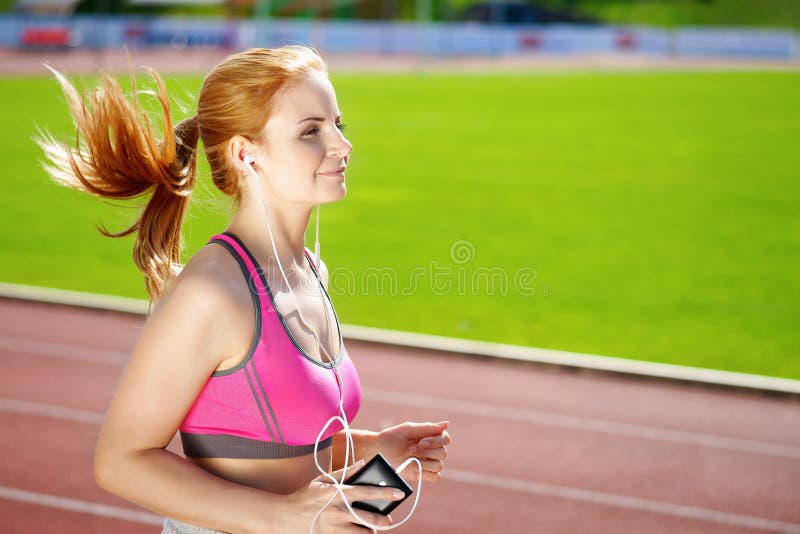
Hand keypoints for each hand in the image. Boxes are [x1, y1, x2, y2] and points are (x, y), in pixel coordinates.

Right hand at [279, 459, 403, 532]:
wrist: (286, 517)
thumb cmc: (306, 496)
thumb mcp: (324, 481)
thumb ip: (345, 473)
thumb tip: (363, 463)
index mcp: (338, 494)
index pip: (367, 492)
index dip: (385, 493)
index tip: (399, 493)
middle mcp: (338, 512)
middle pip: (369, 518)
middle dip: (382, 520)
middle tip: (387, 519)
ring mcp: (335, 528)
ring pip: (362, 532)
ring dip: (369, 530)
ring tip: (368, 526)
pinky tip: (355, 531)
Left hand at [374, 421, 450, 482]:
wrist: (378, 451)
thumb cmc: (392, 437)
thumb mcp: (409, 429)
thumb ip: (428, 427)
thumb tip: (447, 424)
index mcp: (430, 436)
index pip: (445, 439)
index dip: (436, 441)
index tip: (421, 442)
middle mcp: (431, 450)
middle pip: (443, 453)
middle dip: (428, 452)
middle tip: (411, 449)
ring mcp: (427, 463)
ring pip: (439, 465)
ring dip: (425, 462)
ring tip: (410, 457)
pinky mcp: (422, 474)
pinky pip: (436, 477)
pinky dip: (427, 473)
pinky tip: (415, 467)